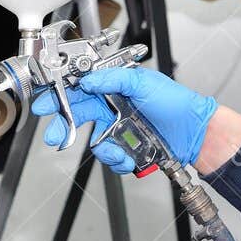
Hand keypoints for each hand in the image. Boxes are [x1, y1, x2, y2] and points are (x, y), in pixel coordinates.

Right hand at [30, 65, 217, 171]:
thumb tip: (87, 80)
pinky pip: (110, 157)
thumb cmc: (176, 103)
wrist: (195, 133)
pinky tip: (129, 158)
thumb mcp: (143, 83)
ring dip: (104, 150)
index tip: (45, 105)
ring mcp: (119, 128)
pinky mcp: (126, 147)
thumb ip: (112, 79)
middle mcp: (113, 107)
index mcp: (115, 87)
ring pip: (95, 142)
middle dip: (65, 128)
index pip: (80, 89)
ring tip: (118, 153)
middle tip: (55, 137)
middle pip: (79, 117)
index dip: (60, 96)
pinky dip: (118, 161)